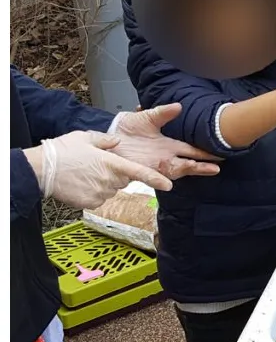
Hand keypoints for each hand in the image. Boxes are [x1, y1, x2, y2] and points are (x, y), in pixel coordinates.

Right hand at [30, 131, 175, 208]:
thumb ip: (106, 141)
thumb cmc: (63, 151)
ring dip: (102, 183)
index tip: (169, 185)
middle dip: (113, 174)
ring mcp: (101, 193)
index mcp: (113, 163)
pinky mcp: (91, 203)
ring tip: (83, 174)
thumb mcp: (86, 138)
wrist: (40, 169)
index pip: (140, 173)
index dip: (156, 180)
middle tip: (94, 166)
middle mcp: (111, 180)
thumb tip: (118, 142)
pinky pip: (98, 198)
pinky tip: (78, 184)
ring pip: (110, 189)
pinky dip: (91, 192)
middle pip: (122, 180)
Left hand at [113, 105, 221, 179]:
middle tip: (218, 166)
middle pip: (189, 163)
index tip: (219, 152)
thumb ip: (162, 113)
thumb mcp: (147, 118)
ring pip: (179, 170)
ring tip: (210, 169)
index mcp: (168, 145)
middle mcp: (166, 157)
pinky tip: (175, 181)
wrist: (108, 138)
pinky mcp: (144, 171)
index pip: (190, 149)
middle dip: (204, 165)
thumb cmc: (127, 128)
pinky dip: (165, 180)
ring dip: (194, 170)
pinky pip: (157, 178)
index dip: (204, 152)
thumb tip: (179, 106)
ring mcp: (156, 166)